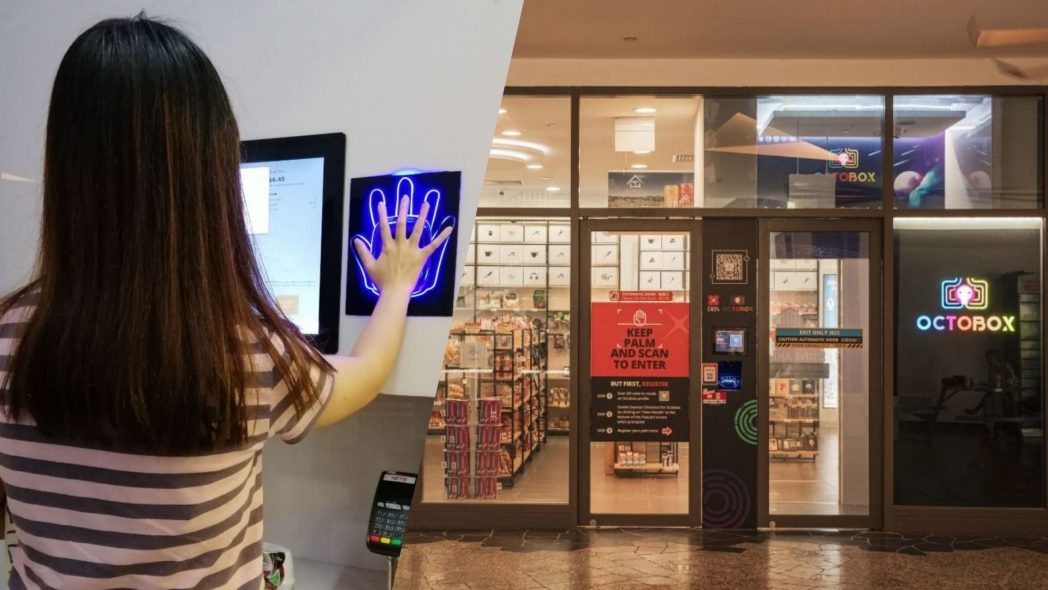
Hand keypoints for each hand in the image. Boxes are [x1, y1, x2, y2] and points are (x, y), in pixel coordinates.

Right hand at [352, 177, 453, 296]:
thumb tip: (356, 240)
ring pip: (417, 229)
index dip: (382, 214)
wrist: (395, 291)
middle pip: (401, 223)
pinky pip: (433, 245)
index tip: (381, 203)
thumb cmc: (382, 280)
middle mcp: (400, 245)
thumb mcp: (369, 265)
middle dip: (403, 209)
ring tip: (425, 204)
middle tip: (406, 197)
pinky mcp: (422, 257)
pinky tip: (449, 228)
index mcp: (387, 246)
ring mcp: (412, 250)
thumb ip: (363, 252)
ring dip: (422, 215)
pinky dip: (442, 237)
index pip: (383, 227)